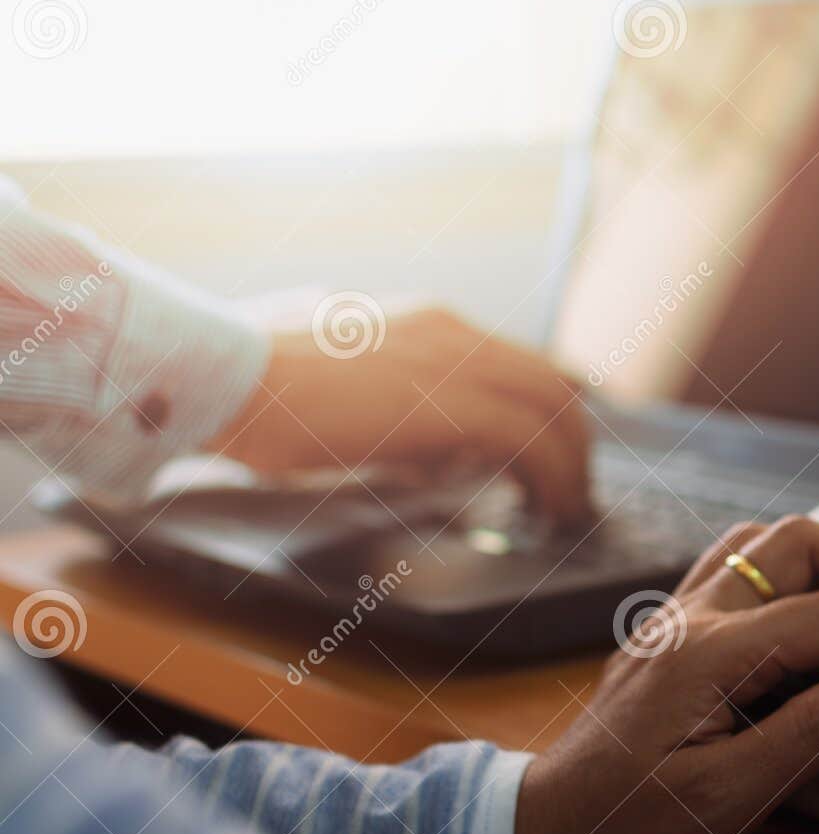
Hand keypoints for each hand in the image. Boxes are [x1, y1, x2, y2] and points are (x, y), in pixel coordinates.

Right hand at [209, 302, 592, 524]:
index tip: (556, 452)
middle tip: (574, 490)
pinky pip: (528, 440)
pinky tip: (546, 508)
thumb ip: (392, 402)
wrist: (228, 374)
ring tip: (568, 509)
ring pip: (551, 410)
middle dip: (573, 441)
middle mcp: (452, 332)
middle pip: (550, 384)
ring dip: (570, 465)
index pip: (519, 362)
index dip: (550, 411)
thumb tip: (421, 450)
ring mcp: (454, 361)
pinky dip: (550, 477)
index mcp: (428, 324)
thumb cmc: (259, 383)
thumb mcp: (342, 381)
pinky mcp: (449, 402)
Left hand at [508, 516, 818, 833]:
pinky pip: (737, 572)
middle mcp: (688, 620)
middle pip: (798, 544)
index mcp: (709, 655)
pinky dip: (792, 576)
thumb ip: (812, 736)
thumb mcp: (726, 803)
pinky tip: (813, 615)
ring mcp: (672, 623)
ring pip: (762, 545)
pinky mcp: (666, 642)